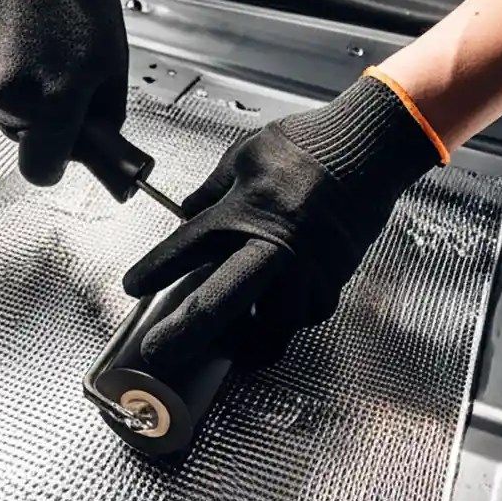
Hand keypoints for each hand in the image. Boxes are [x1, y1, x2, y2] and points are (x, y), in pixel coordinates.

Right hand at [0, 0, 128, 185]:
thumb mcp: (112, 54)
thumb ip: (105, 108)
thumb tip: (99, 138)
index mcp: (53, 101)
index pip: (42, 170)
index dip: (54, 161)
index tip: (64, 149)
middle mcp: (7, 95)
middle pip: (19, 133)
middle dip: (38, 114)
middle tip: (55, 76)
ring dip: (13, 81)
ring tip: (30, 38)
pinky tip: (6, 27)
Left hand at [123, 73, 446, 364]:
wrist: (368, 150)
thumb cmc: (306, 146)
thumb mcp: (244, 155)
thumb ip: (212, 190)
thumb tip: (187, 212)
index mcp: (241, 213)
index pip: (185, 249)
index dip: (154, 272)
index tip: (132, 288)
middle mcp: (271, 250)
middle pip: (219, 305)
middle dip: (183, 335)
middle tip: (157, 354)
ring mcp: (304, 272)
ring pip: (267, 328)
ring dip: (238, 342)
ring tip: (217, 346)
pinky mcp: (332, 282)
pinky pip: (302, 319)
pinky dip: (282, 325)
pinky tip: (267, 322)